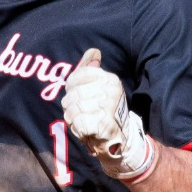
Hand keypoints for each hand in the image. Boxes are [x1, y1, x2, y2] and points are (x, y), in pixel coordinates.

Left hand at [60, 48, 155, 181]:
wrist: (121, 140)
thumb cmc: (106, 111)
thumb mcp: (102, 87)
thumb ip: (92, 69)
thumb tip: (93, 51)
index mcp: (111, 80)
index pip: (78, 75)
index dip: (72, 86)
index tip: (78, 95)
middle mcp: (111, 91)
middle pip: (72, 92)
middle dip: (71, 105)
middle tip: (81, 112)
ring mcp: (107, 108)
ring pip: (71, 108)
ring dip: (73, 117)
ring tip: (84, 120)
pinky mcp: (101, 123)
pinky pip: (75, 122)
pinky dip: (76, 127)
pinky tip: (85, 129)